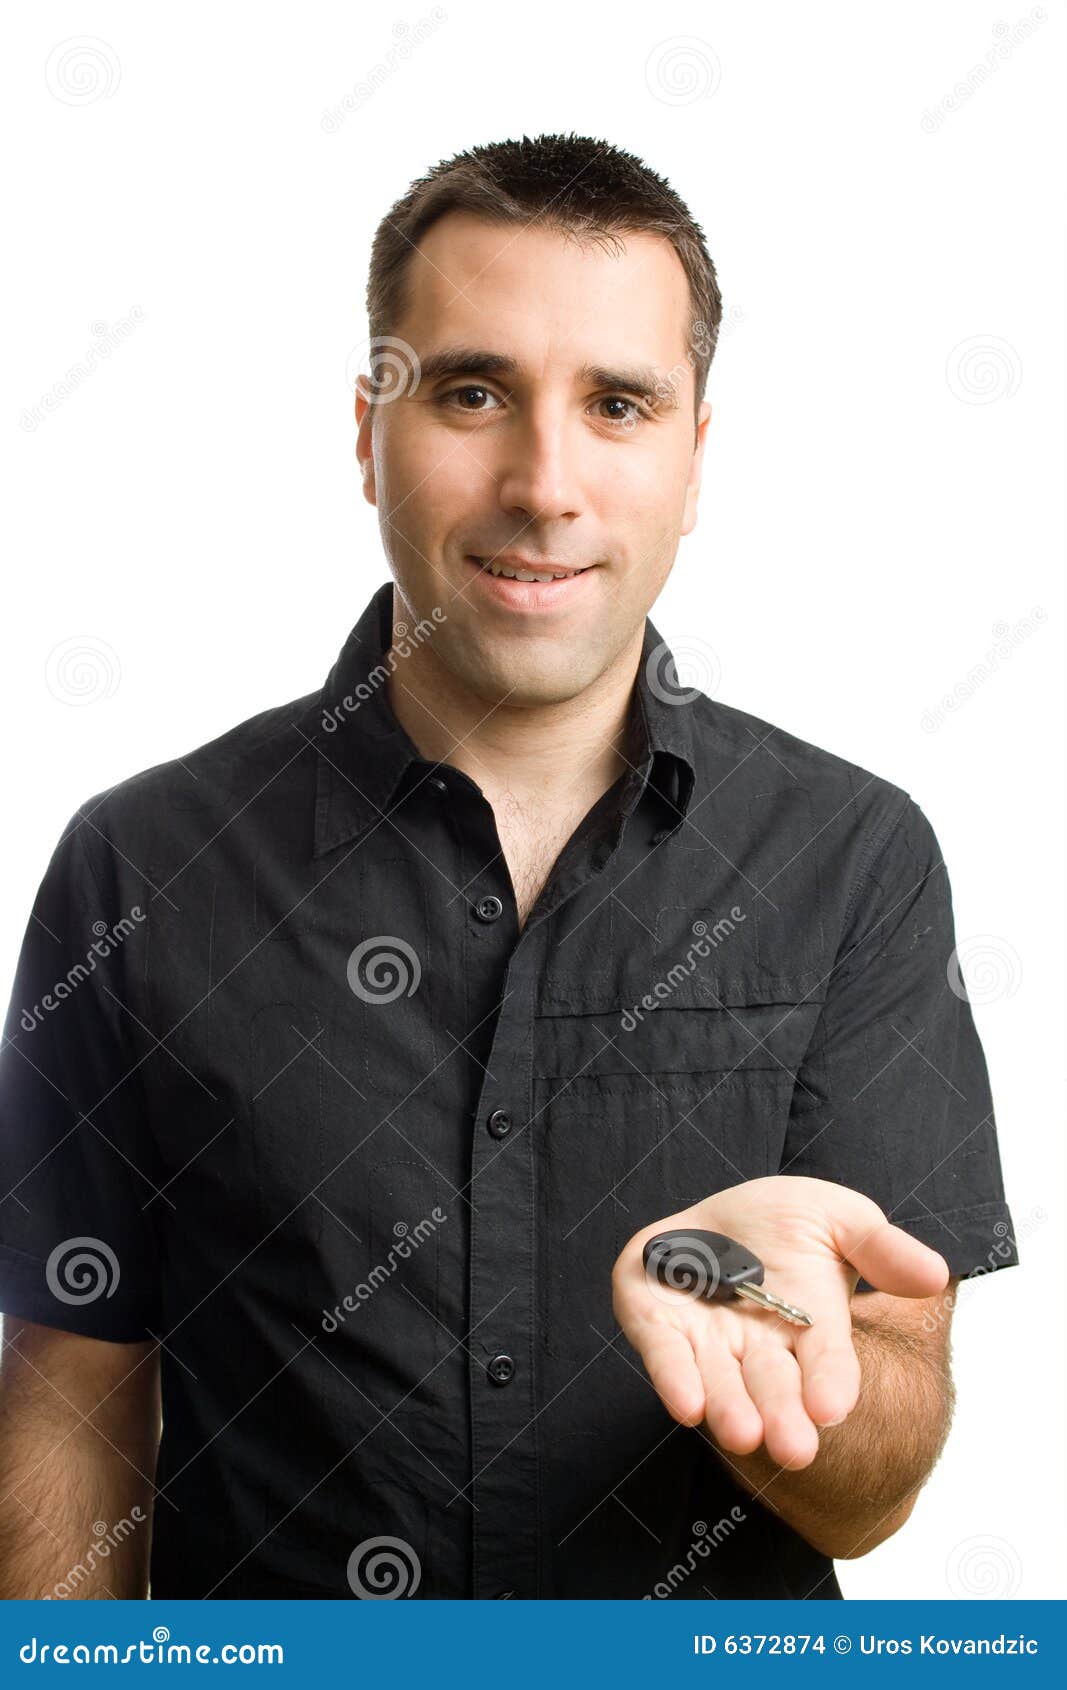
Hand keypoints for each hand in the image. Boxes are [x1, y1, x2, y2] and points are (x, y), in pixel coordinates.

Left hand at [611, 1175, 948, 1469]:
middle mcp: (759, 1346)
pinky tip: (686, 1405)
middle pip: (773, 1385)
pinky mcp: (657, 1325)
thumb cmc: (788, 1222)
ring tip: (742, 1434)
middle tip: (794, 1448)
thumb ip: (880, 1248)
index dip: (830, 1383)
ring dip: (730, 1409)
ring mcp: (707, 1340)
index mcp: (810, 1327)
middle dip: (782, 1415)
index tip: (833, 1407)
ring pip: (719, 1382)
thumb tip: (935, 1272)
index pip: (826, 1362)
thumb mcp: (840, 1218)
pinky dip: (673, 1378)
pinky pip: (663, 1355)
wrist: (718, 1211)